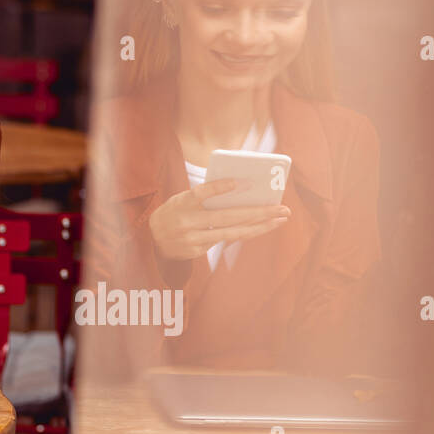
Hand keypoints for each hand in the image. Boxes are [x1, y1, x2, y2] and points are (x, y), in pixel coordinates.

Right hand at [148, 178, 290, 261]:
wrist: (151, 240)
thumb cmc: (175, 212)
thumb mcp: (181, 200)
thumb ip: (203, 197)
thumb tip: (240, 193)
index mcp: (181, 203)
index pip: (200, 193)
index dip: (218, 188)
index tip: (238, 182)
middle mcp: (186, 222)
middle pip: (227, 217)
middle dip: (257, 212)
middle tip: (281, 207)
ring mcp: (192, 239)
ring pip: (232, 233)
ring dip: (259, 226)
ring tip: (280, 218)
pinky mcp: (196, 251)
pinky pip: (225, 240)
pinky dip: (245, 232)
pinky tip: (263, 226)